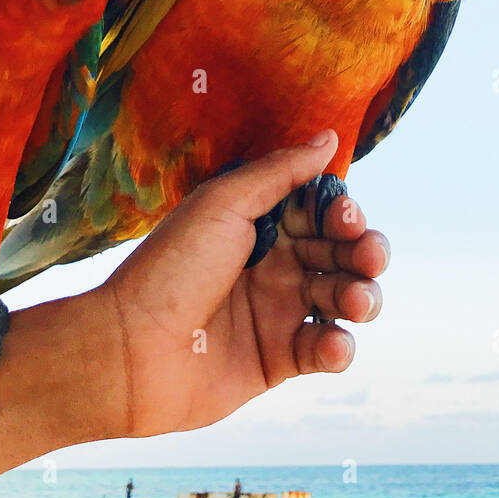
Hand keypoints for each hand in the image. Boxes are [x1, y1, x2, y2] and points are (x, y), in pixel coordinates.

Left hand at [91, 130, 388, 437]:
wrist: (130, 351)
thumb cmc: (171, 268)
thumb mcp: (224, 204)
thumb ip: (281, 171)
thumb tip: (328, 137)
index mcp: (260, 223)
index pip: (322, 211)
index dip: (342, 212)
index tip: (345, 218)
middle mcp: (274, 265)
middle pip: (343, 252)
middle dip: (365, 251)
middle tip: (368, 257)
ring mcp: (278, 313)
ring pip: (344, 298)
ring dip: (362, 296)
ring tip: (353, 301)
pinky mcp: (279, 360)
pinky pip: (327, 350)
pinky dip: (339, 348)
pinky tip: (329, 345)